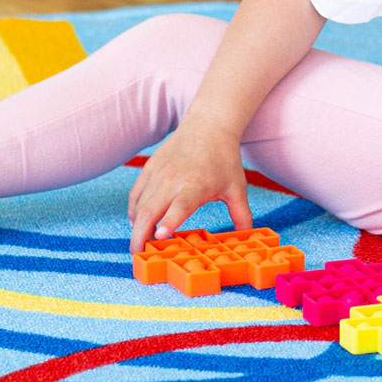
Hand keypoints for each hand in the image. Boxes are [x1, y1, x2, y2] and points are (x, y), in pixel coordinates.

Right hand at [128, 118, 250, 252]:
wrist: (208, 126)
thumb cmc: (224, 159)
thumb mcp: (237, 188)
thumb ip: (242, 215)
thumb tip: (248, 238)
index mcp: (196, 186)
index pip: (179, 206)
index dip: (168, 221)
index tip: (159, 236)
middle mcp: (173, 180)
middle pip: (150, 211)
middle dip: (141, 236)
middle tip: (139, 255)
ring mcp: (158, 174)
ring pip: (139, 206)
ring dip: (136, 227)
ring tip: (139, 245)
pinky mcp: (149, 169)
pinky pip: (136, 195)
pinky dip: (133, 211)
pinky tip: (137, 223)